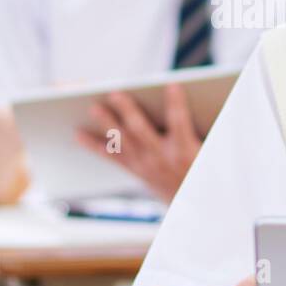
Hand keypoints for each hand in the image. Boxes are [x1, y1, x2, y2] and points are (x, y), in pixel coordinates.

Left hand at [73, 84, 201, 201]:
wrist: (193, 201)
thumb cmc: (203, 165)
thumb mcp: (208, 146)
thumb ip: (201, 124)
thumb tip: (194, 96)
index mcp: (185, 151)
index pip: (180, 122)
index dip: (177, 104)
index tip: (172, 84)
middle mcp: (161, 159)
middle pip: (141, 130)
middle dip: (127, 111)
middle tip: (114, 93)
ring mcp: (144, 165)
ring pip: (122, 141)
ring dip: (106, 123)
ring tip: (93, 107)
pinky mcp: (134, 169)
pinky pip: (111, 156)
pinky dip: (92, 145)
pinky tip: (77, 133)